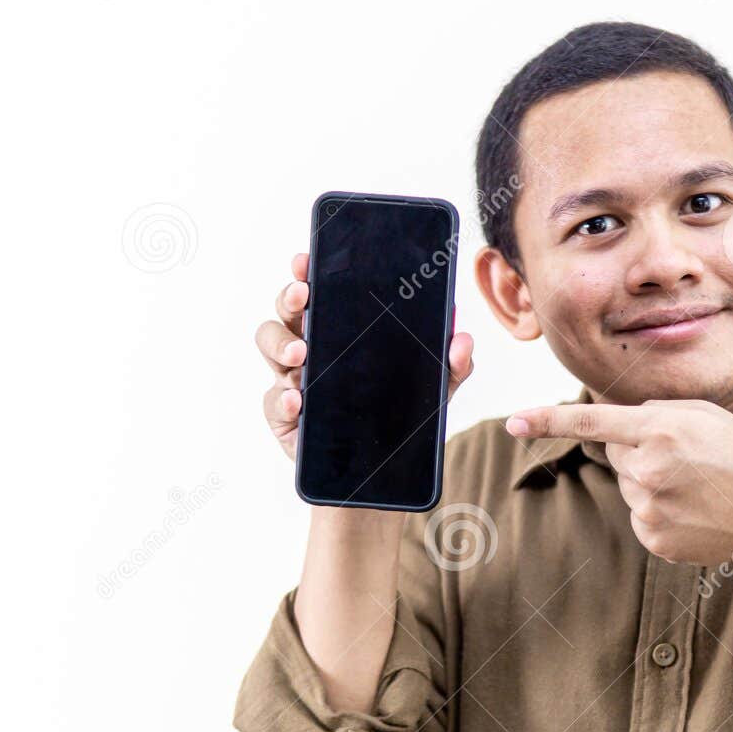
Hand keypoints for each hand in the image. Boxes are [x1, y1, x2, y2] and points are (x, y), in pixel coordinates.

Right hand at [256, 252, 474, 460]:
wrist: (384, 472)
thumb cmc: (399, 416)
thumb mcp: (432, 389)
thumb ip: (451, 365)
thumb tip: (463, 340)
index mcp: (340, 331)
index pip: (319, 293)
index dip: (308, 272)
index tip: (307, 259)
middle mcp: (310, 349)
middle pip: (286, 312)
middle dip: (288, 297)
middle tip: (303, 295)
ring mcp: (292, 380)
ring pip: (269, 347)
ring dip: (280, 344)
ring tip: (299, 353)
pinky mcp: (286, 416)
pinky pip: (274, 402)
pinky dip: (282, 398)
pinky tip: (297, 399)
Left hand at [504, 399, 732, 569]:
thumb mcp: (707, 416)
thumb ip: (658, 413)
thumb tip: (620, 427)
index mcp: (660, 430)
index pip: (591, 423)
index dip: (547, 422)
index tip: (513, 422)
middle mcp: (648, 470)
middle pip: (617, 454)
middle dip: (641, 452)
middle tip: (690, 461)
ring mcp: (650, 509)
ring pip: (630, 486)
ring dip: (654, 483)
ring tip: (699, 488)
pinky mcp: (654, 540)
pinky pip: (641, 516)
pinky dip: (662, 512)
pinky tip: (696, 512)